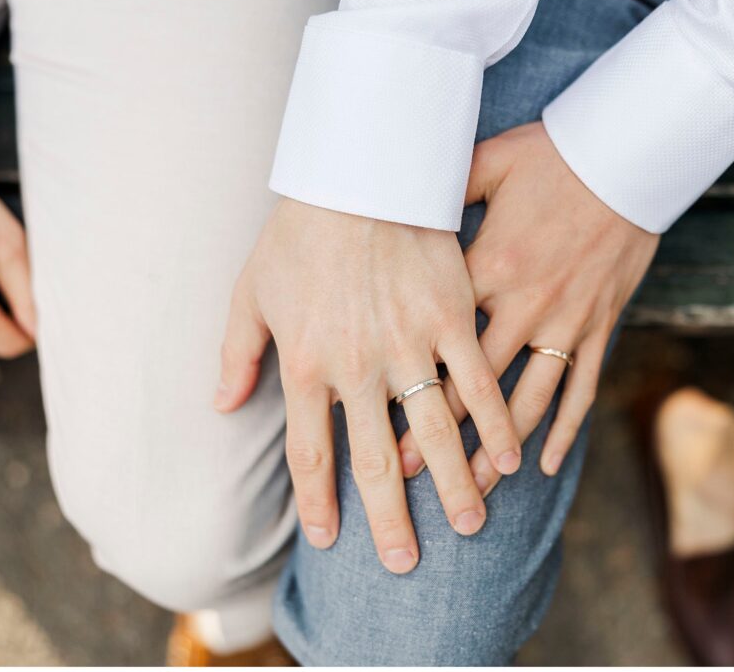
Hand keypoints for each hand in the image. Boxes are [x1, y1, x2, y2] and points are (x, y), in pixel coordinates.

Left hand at [216, 198, 519, 573]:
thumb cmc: (298, 229)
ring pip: (435, 429)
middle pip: (376, 459)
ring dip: (455, 482)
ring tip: (471, 523)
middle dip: (391, 517)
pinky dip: (495, 422)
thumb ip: (237, 352)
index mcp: (307, 364)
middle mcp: (359, 365)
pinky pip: (478, 380)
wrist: (354, 170)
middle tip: (404, 562)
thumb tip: (224, 405)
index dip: (321, 501)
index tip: (331, 538)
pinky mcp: (452, 314)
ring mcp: (410, 342)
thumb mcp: (250, 289)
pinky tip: (509, 456)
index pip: (312, 452)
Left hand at [398, 122, 658, 493]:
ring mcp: (566, 319)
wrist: (627, 153)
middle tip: (409, 478)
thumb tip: (384, 204)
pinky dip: (563, 429)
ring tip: (473, 491)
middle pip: (475, 385)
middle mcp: (525, 302)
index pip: (437, 341)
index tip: (372, 424)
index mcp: (487, 266)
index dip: (404, 386)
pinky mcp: (599, 324)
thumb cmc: (548, 155)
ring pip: (528, 400)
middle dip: (440, 436)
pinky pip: (581, 386)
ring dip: (499, 449)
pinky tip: (544, 464)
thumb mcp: (484, 162)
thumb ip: (436, 193)